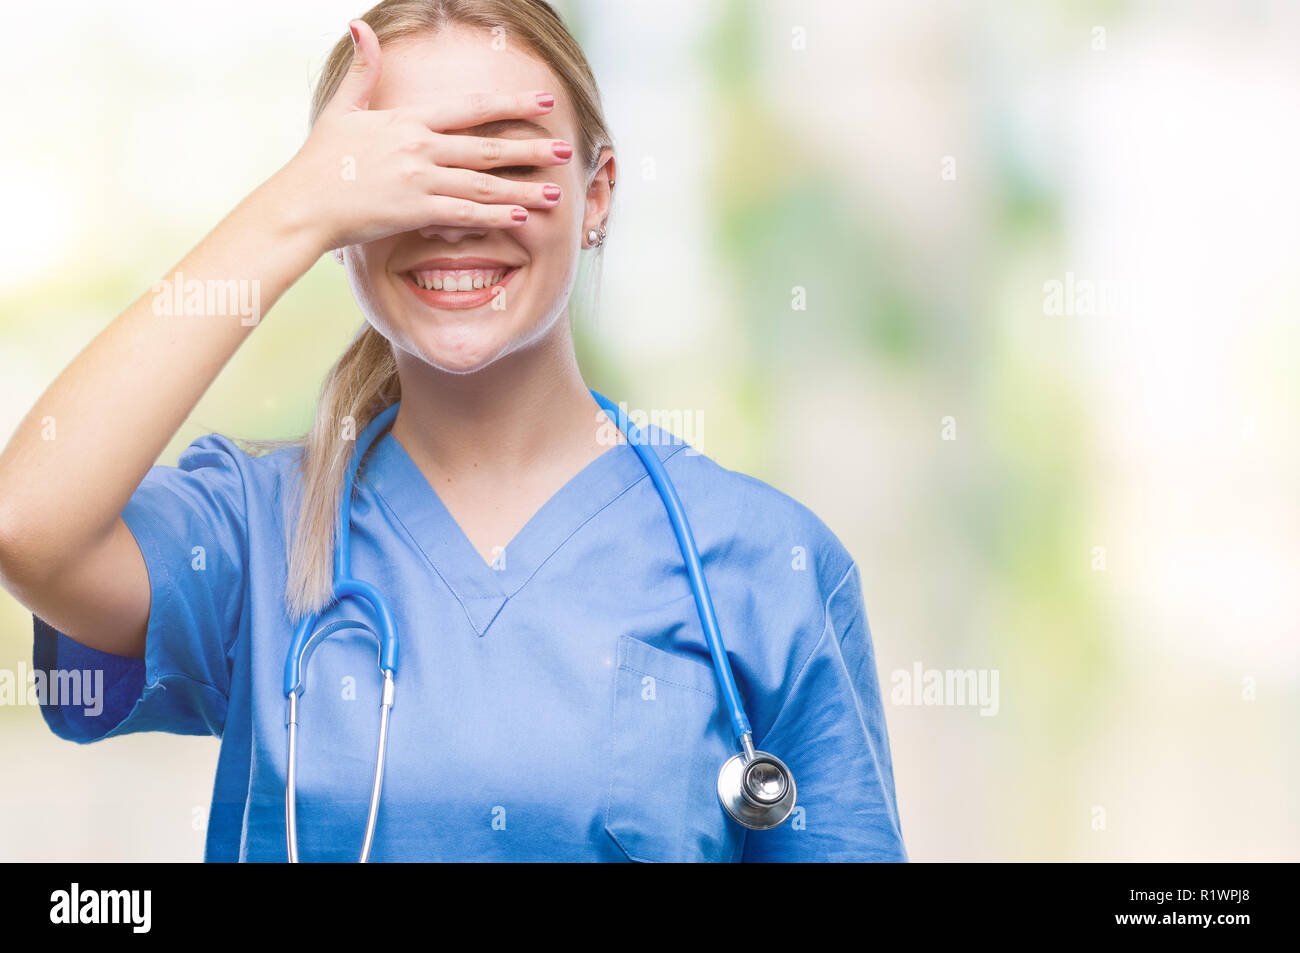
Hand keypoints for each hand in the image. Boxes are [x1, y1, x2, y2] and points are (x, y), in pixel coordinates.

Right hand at [271, 20, 571, 254]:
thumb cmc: (320, 162)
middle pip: (486, 146)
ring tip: (555, 191)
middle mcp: (419, 147)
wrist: (300, 205)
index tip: (543, 100)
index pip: (470, 108)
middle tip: (564, 148)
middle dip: (529, 147)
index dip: (510, 102)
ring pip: (482, 183)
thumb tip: (360, 27)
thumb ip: (362, 71)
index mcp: (407, 120)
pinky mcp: (414, 212)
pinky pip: (464, 214)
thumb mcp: (341, 109)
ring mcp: (418, 180)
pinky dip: (495, 215)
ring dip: (522, 187)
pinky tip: (522, 216)